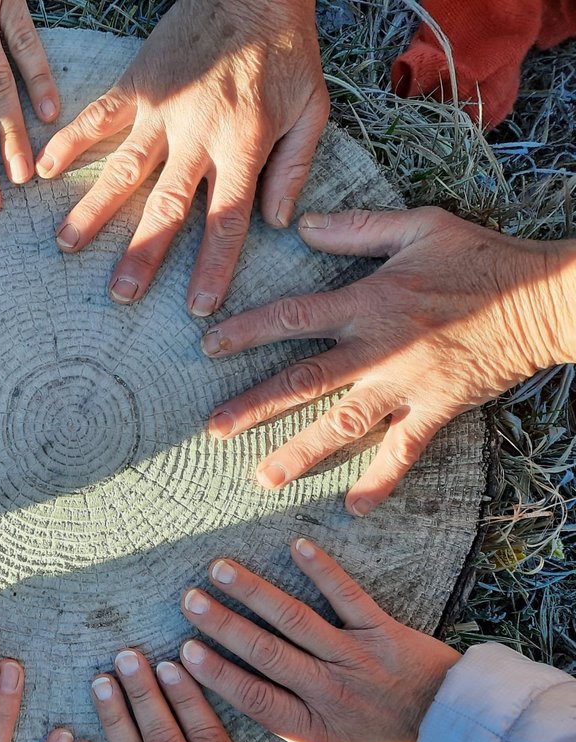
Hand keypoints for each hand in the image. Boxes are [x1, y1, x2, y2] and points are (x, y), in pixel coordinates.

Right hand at [37, 0, 327, 310]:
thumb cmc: (287, 48)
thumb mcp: (313, 107)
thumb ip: (295, 168)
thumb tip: (275, 223)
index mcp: (244, 145)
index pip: (227, 220)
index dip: (212, 267)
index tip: (197, 306)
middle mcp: (197, 134)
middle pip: (166, 207)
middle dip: (142, 254)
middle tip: (119, 295)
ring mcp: (161, 110)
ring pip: (123, 170)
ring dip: (93, 210)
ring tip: (66, 244)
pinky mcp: (138, 84)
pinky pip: (98, 117)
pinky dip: (69, 141)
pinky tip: (42, 168)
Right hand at [178, 539, 461, 741]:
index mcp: (316, 732)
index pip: (255, 698)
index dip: (218, 674)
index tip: (186, 654)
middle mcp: (327, 691)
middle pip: (264, 652)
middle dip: (222, 624)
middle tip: (189, 600)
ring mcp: (355, 658)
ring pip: (294, 619)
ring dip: (255, 592)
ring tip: (221, 569)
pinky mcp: (385, 634)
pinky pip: (349, 596)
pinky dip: (323, 570)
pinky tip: (297, 546)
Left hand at [202, 208, 575, 513]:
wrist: (545, 299)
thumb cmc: (481, 258)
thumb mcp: (418, 226)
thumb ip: (357, 229)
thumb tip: (302, 225)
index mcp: (368, 302)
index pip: (292, 317)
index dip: (247, 331)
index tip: (208, 346)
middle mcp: (379, 347)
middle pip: (305, 380)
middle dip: (255, 405)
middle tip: (214, 428)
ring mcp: (407, 384)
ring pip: (344, 423)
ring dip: (302, 452)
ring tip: (265, 477)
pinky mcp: (437, 409)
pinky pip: (404, 451)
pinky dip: (381, 480)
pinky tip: (354, 507)